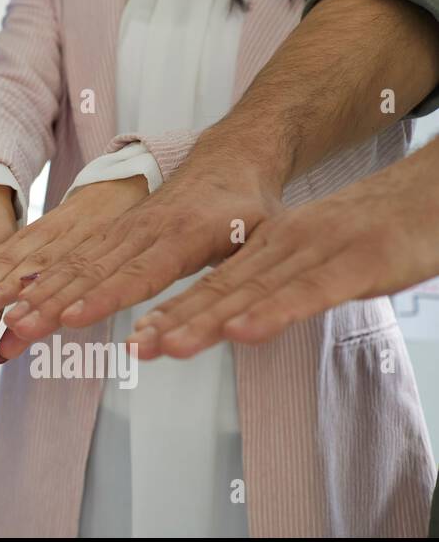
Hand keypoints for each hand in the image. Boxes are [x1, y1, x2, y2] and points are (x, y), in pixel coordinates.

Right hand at [0, 157, 283, 361]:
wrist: (229, 156)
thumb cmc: (250, 207)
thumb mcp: (260, 241)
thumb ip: (240, 283)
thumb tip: (228, 329)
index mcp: (183, 234)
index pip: (138, 273)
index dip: (103, 298)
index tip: (70, 319)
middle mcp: (143, 229)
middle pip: (90, 270)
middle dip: (50, 302)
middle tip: (17, 329)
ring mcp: (122, 228)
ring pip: (73, 263)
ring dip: (38, 294)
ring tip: (9, 321)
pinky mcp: (111, 231)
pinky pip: (70, 255)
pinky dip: (41, 279)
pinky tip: (17, 300)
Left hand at [130, 139, 438, 358]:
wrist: (429, 193)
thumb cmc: (375, 231)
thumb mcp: (315, 258)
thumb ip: (278, 283)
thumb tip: (238, 315)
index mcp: (271, 246)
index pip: (213, 285)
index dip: (172, 312)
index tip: (137, 337)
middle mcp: (284, 246)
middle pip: (220, 291)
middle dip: (173, 321)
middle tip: (133, 348)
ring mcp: (317, 251)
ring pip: (252, 292)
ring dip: (207, 321)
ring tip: (167, 345)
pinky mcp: (357, 263)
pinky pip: (307, 292)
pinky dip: (271, 312)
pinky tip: (241, 331)